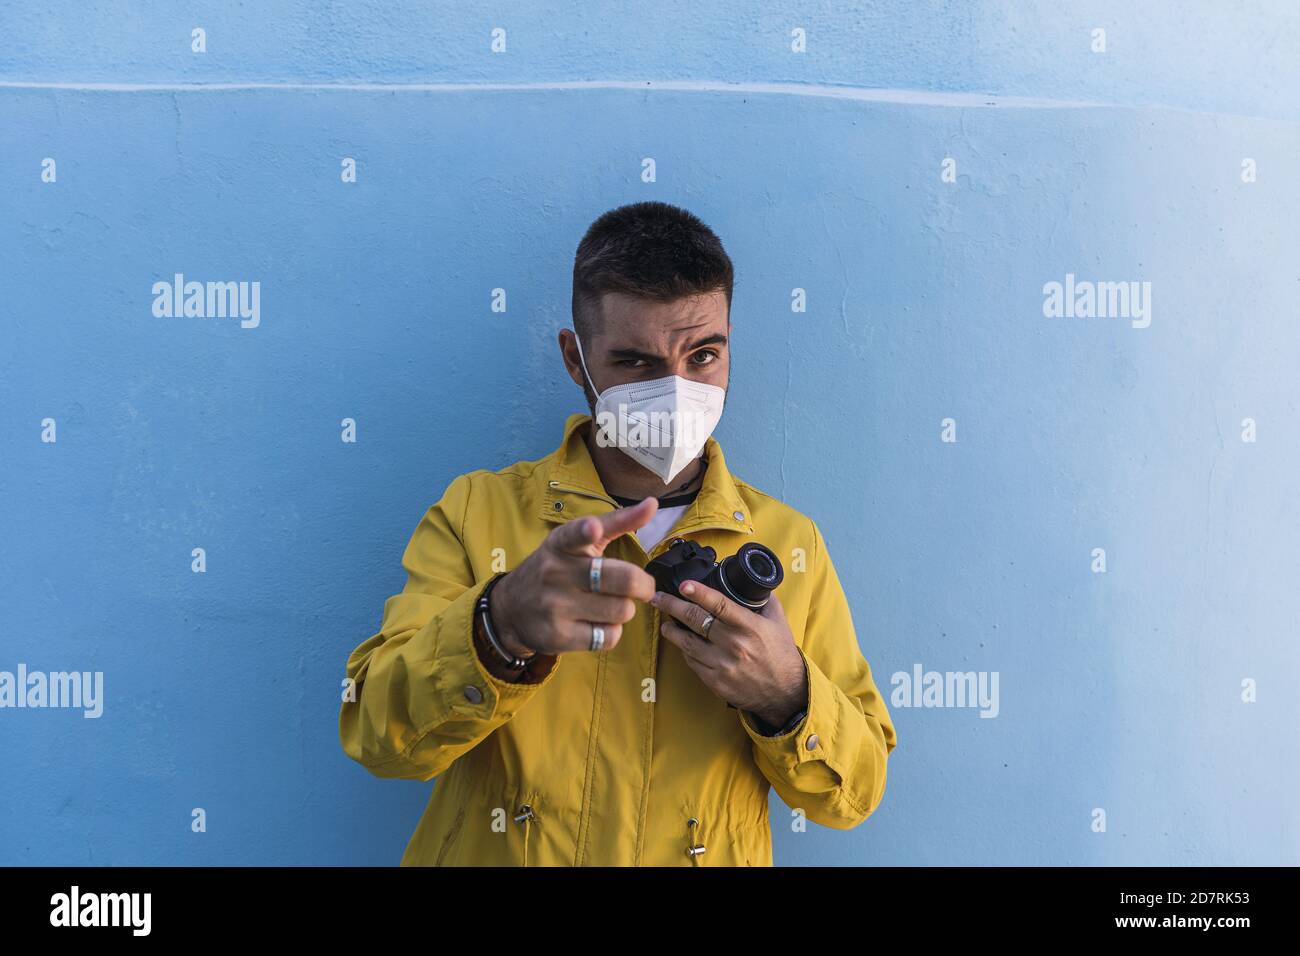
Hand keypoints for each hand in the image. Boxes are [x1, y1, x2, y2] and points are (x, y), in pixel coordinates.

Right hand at [491, 497, 659, 656]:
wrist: (510, 610)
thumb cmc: (556, 569)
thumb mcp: (575, 542)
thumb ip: (616, 523)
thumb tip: (652, 503)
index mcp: (560, 544)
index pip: (573, 535)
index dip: (585, 531)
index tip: (592, 528)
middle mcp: (556, 573)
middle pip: (624, 579)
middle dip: (644, 585)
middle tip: (642, 587)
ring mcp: (556, 606)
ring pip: (622, 610)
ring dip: (625, 609)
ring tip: (609, 604)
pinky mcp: (559, 636)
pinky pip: (610, 636)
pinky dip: (612, 631)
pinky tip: (596, 623)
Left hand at [651, 580, 807, 726]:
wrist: (785, 692)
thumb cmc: (780, 653)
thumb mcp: (778, 621)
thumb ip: (763, 600)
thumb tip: (748, 582)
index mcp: (749, 626)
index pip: (719, 604)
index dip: (698, 592)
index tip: (683, 585)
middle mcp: (734, 644)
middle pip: (695, 620)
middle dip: (672, 606)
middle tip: (658, 598)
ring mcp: (722, 664)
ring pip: (687, 642)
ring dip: (672, 630)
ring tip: (665, 621)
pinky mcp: (715, 681)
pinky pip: (692, 661)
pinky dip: (684, 650)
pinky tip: (681, 642)